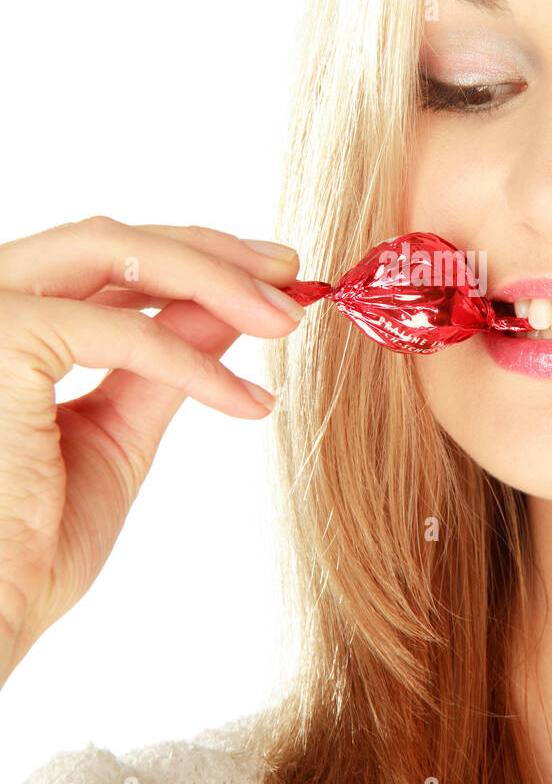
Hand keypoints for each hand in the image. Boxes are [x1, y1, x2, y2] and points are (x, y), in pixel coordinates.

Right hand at [0, 216, 303, 688]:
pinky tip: (246, 401)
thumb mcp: (120, 430)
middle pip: (107, 241)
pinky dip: (195, 362)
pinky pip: (127, 335)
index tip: (269, 275)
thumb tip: (235, 307)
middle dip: (210, 252)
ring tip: (285, 322)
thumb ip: (169, 361)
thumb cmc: (36, 542)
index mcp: (6, 321)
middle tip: (291, 276)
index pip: (100, 261)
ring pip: (114, 254)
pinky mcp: (4, 340)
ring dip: (214, 280)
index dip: (189, 258)